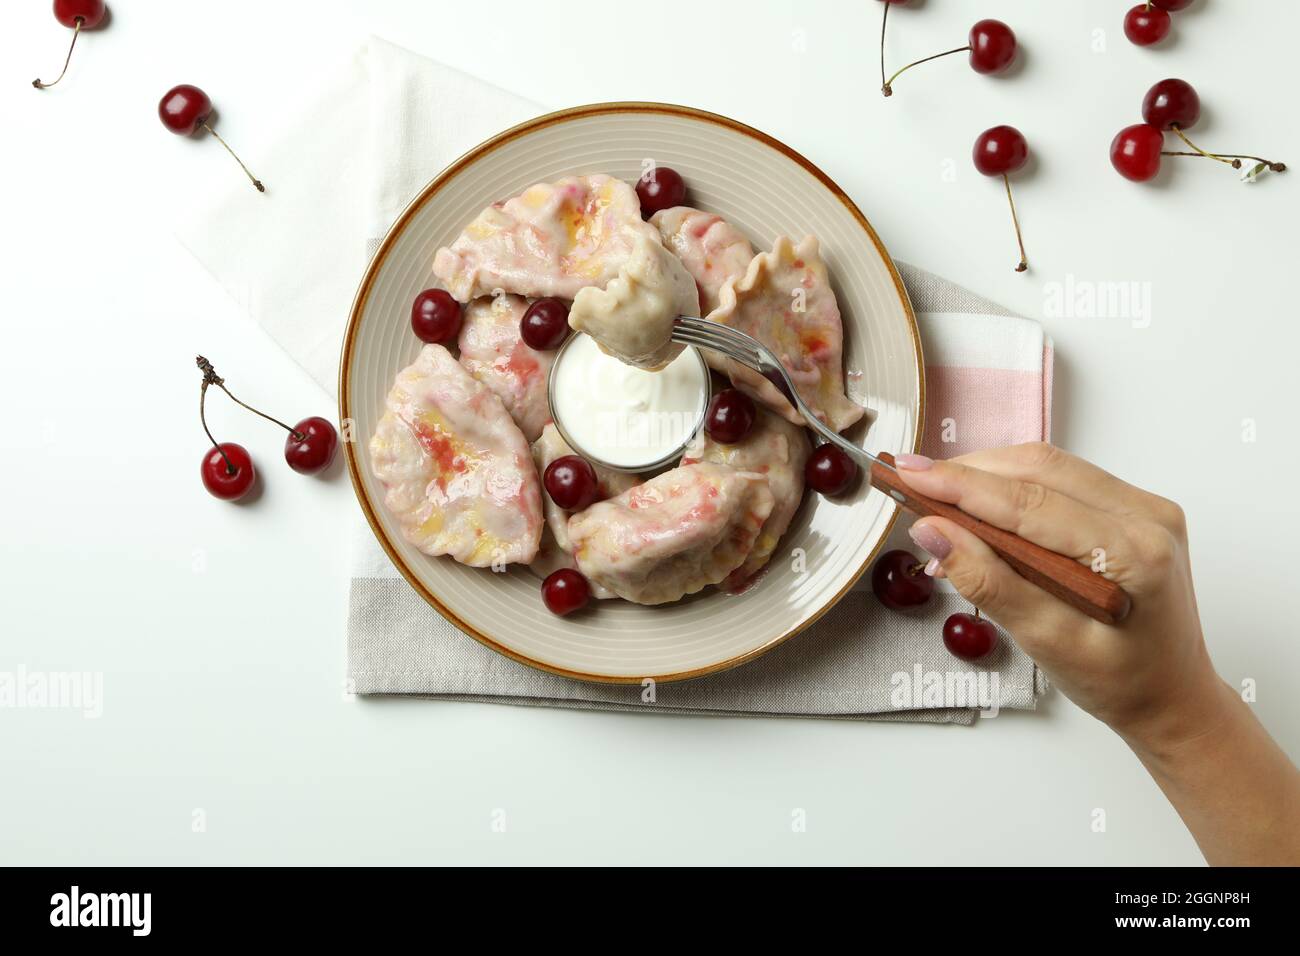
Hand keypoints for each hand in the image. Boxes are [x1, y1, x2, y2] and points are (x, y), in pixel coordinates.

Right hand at [894, 442, 1222, 747]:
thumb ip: (988, 583)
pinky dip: (1013, 486)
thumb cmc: (1120, 682)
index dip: (962, 484)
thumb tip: (932, 533)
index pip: (1030, 501)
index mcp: (1134, 553)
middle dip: (969, 472)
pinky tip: (980, 508)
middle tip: (911, 482)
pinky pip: (1063, 478)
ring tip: (937, 498)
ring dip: (988, 476)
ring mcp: (1145, 507)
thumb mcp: (1047, 643)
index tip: (909, 474)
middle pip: (1039, 468)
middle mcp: (1147, 516)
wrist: (1172, 695)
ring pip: (1048, 465)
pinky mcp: (1133, 507)